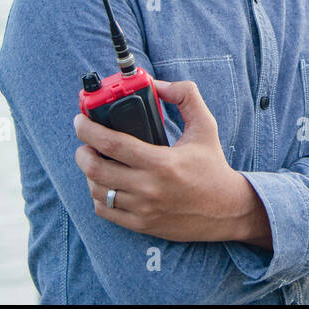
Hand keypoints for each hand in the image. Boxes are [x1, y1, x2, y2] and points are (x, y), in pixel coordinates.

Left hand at [74, 79, 267, 243]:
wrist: (228, 210)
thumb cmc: (212, 166)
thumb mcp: (205, 126)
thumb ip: (186, 96)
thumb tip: (158, 84)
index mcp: (162, 162)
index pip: (112, 144)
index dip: (89, 129)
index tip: (80, 120)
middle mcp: (149, 188)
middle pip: (96, 169)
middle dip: (82, 152)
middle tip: (85, 142)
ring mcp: (143, 209)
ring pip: (97, 190)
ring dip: (89, 173)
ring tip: (95, 161)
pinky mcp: (141, 224)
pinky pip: (105, 211)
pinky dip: (98, 196)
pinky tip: (105, 185)